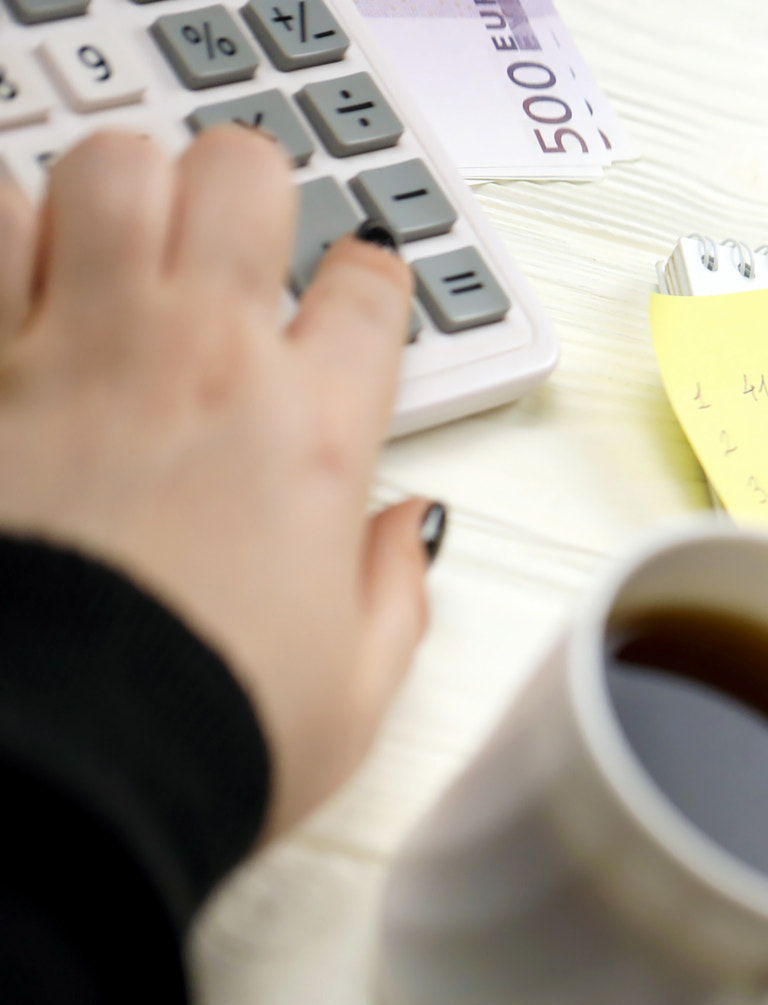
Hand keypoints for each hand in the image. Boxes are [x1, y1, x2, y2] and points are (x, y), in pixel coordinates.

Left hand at [0, 128, 432, 835]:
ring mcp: (79, 349)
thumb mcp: (357, 688)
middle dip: (245, 192)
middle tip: (236, 242)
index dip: (373, 281)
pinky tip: (23, 274)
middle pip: (241, 176)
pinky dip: (9, 229)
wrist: (57, 758)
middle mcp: (203, 362)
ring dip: (119, 191)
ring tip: (118, 240)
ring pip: (109, 167)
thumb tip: (411, 532)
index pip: (373, 289)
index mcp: (315, 435)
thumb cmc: (199, 725)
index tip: (357, 301)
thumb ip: (398, 590)